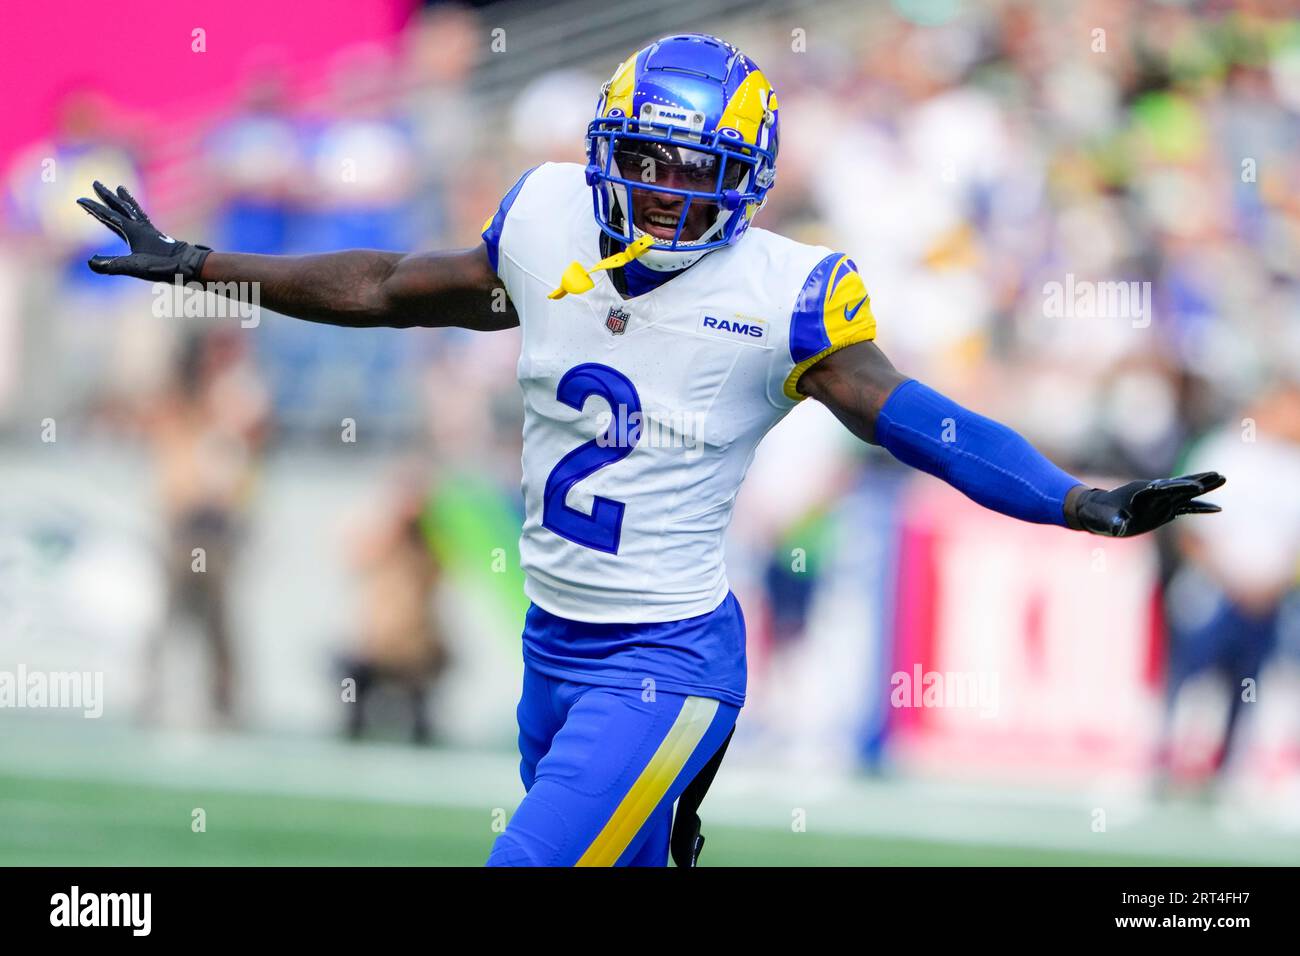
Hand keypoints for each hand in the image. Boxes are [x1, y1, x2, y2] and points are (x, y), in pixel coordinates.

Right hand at [77, 181, 210, 281]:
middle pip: (121, 207)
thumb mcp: (136, 267)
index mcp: (133, 231)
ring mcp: (150, 230)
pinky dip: (138, 212)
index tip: (79, 199)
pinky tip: (138, 215)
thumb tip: (90, 262)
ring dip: (124, 199)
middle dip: (107, 196)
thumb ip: (113, 264)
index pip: (109, 216)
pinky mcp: (158, 236)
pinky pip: (144, 218)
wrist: (191, 265)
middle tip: (96, 183)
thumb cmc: (164, 266)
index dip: (93, 208)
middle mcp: (141, 226)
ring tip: (120, 188)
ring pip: (133, 209)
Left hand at [1068, 472, 1225, 536]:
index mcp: (1141, 493)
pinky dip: (1200, 507)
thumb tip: (1118, 527)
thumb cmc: (1098, 515)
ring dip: (1203, 487)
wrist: (1096, 511)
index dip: (1179, 488)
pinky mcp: (1163, 509)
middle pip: (1180, 485)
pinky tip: (1217, 508)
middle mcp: (1153, 493)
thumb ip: (1112, 522)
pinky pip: (1185, 507)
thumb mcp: (1103, 520)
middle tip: (1219, 475)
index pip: (1164, 489)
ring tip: (1222, 478)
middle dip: (1199, 480)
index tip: (1196, 486)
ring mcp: (1160, 500)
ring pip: (1186, 492)